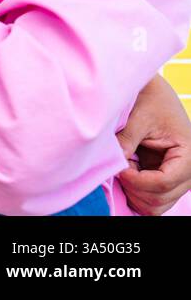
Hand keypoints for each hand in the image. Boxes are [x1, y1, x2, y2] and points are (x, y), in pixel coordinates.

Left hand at [116, 75, 190, 214]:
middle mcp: (187, 172)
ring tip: (124, 168)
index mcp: (188, 155)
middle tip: (119, 168)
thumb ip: (127, 140)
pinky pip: (150, 199)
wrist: (154, 93)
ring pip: (155, 205)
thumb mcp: (138, 117)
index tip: (120, 168)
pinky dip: (135, 193)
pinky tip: (126, 173)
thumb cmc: (151, 100)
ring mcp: (176, 178)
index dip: (137, 181)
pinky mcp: (164, 178)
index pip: (164, 183)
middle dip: (134, 188)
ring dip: (134, 192)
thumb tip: (114, 164)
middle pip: (160, 199)